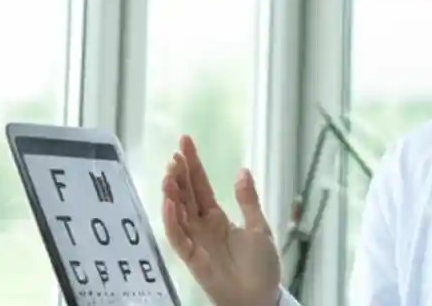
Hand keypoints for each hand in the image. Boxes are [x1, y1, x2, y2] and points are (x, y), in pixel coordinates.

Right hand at [162, 135, 281, 305]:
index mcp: (218, 217)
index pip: (201, 185)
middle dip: (179, 175)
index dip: (193, 165)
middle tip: (175, 155)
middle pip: (186, 196)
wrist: (261, 297)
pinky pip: (179, 238)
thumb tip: (242, 170)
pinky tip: (170, 203)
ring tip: (170, 174)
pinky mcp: (193, 259)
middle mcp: (202, 227)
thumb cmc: (262, 267)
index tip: (185, 142)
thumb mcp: (260, 228)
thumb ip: (248, 200)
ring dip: (172, 194)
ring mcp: (196, 242)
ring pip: (178, 214)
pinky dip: (173, 221)